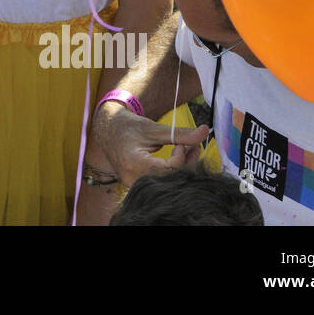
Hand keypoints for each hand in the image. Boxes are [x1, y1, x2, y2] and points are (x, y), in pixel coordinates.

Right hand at [92, 104, 208, 187]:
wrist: (109, 131)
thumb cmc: (129, 127)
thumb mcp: (154, 128)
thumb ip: (180, 133)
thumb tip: (204, 131)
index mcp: (134, 163)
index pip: (169, 169)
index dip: (182, 156)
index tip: (182, 143)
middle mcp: (132, 179)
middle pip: (170, 179)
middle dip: (187, 164)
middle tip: (193, 146)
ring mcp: (134, 185)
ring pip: (167, 183)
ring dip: (181, 168)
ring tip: (186, 150)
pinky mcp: (137, 186)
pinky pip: (160, 183)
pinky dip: (172, 172)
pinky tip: (177, 159)